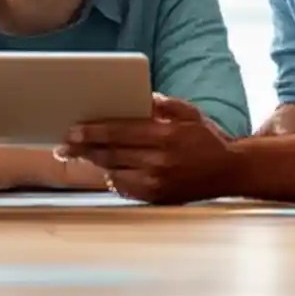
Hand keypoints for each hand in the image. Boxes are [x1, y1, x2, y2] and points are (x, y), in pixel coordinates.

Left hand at [60, 95, 235, 204]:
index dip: (93, 132)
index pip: (119, 132)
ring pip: (114, 172)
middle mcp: (159, 161)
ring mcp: (158, 182)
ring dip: (93, 163)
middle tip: (64, 144)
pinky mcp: (158, 197)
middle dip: (84, 148)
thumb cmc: (207, 139)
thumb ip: (164, 104)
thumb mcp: (189, 113)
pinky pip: (125, 188)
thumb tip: (140, 98)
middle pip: (111, 154)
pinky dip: (111, 178)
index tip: (73, 130)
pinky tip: (103, 168)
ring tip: (76, 155)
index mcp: (165, 135)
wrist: (230, 172)